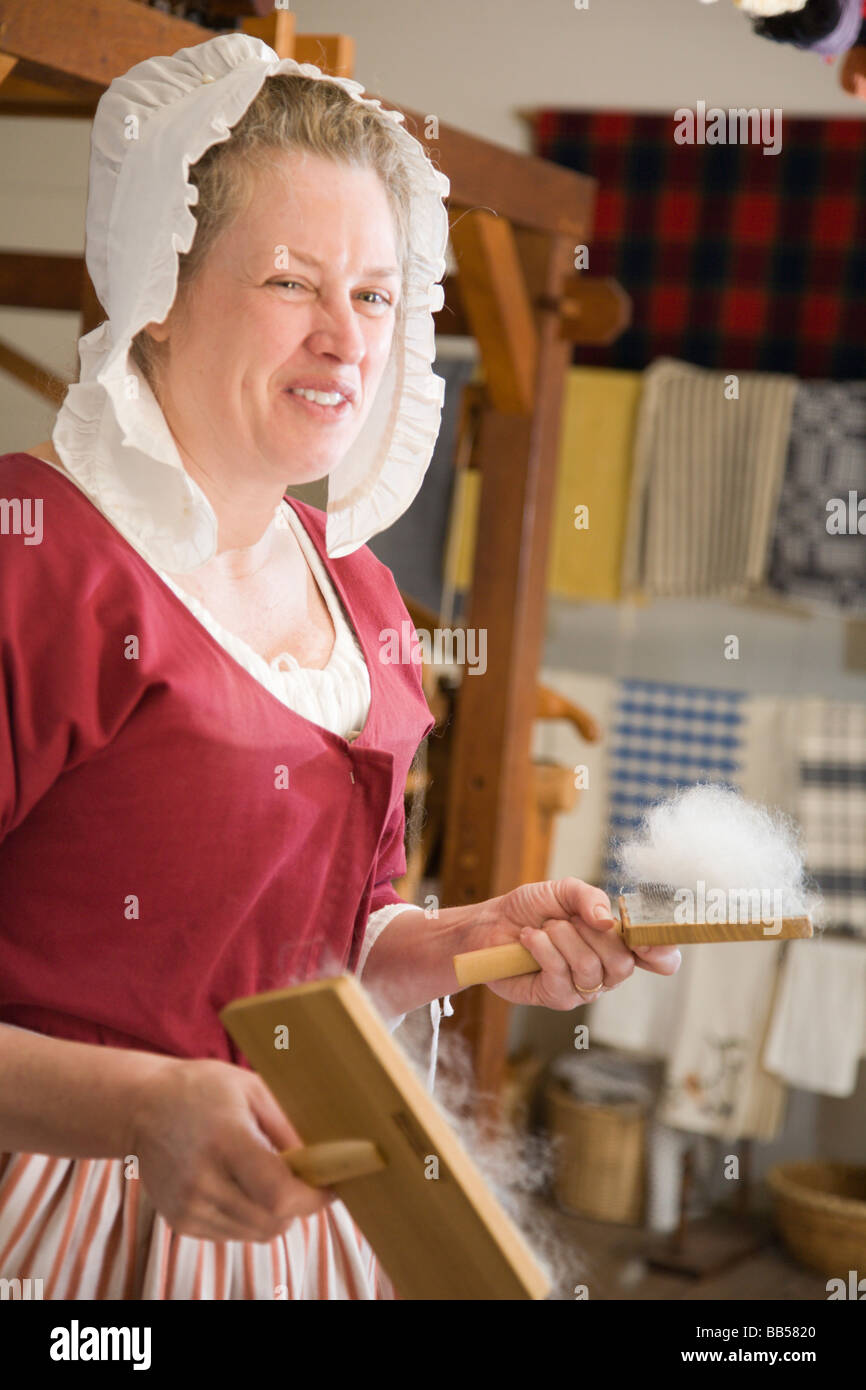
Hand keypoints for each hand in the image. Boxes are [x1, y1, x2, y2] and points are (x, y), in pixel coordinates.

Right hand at [128, 1058, 332, 1242]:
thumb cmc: (201, 1089)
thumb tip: (324, 1159)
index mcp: (225, 1141)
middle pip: (272, 1222)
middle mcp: (203, 1180)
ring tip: (272, 1179)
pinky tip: (243, 1186)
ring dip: (276, 1214)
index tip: (331, 1187)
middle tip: (306, 1181)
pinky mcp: (181, 1221)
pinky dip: (250, 1217)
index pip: (279, 1194)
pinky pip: (233, 1234)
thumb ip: (288, 1127)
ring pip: (256, 1233)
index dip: (313, 1198)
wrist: (140, 1107)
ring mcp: (188, 1206)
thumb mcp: (251, 1089)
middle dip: (300, 1206)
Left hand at [471, 877, 680, 1008]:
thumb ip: (590, 898)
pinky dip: (542, 947)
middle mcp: (607, 970)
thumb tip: (608, 920)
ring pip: (590, 968)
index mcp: (618, 943)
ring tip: (544, 928)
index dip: (663, 951)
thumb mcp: (563, 891)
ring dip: (561, 937)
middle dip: (591, 933)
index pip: (661, 959)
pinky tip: (529, 938)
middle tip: (565, 919)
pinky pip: (560, 975)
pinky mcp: (557, 998)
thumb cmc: (532, 909)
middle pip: (623, 963)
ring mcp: (583, 988)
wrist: (491, 925)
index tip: (647, 939)